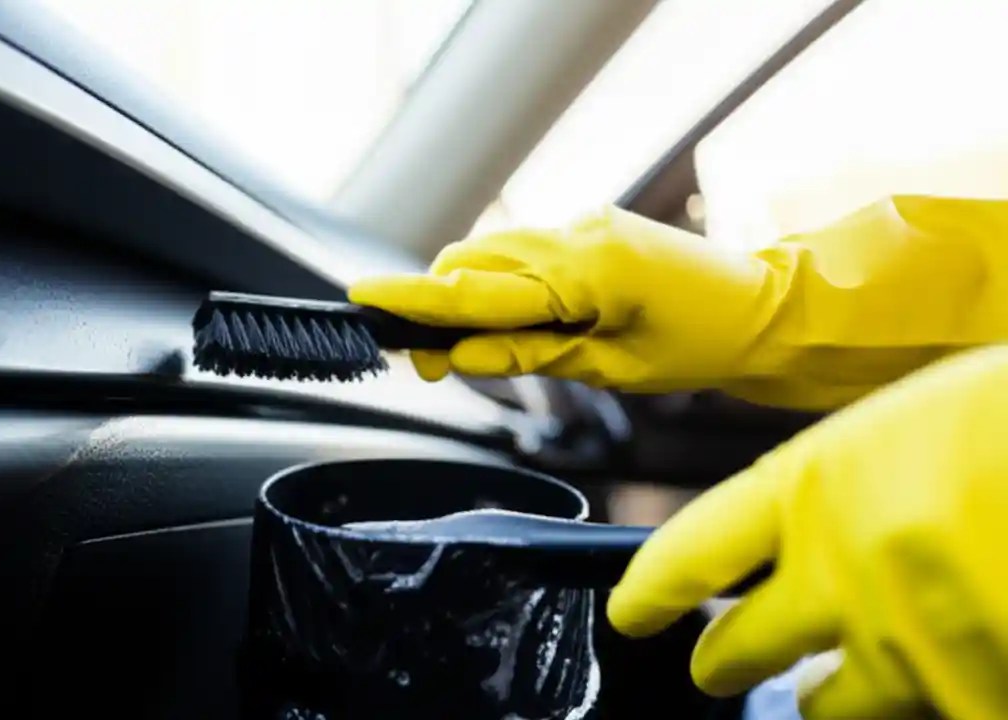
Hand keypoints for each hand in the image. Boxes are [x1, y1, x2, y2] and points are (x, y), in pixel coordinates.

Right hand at [350, 205, 774, 393]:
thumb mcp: (614, 368)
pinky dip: (498, 283)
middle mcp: (579, 235)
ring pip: (494, 253)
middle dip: (437, 305)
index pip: (481, 288)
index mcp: (589, 272)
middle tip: (427, 363)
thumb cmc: (700, 346)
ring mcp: (584, 225)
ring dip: (464, 294)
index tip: (364, 296)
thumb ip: (531, 355)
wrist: (766, 309)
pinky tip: (506, 321)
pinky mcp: (589, 230)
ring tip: (462, 349)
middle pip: (475, 261)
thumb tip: (460, 356)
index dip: (417, 297)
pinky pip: (523, 252)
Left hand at [607, 344, 1007, 718]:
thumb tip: (814, 545)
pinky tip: (955, 659)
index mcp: (813, 485)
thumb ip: (846, 495)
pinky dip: (935, 698)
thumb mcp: (913, 427)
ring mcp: (908, 649)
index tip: (632, 614)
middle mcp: (840, 576)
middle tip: (719, 664)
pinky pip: (925, 718)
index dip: (650, 592)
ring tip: (836, 687)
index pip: (689, 553)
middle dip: (723, 663)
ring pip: (830, 708)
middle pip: (739, 651)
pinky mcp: (973, 697)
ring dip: (832, 696)